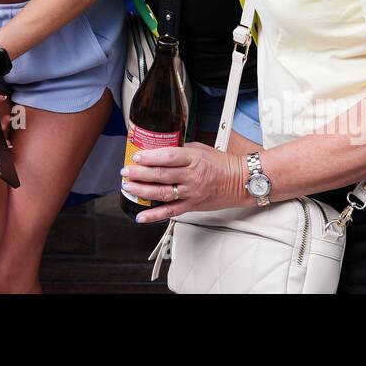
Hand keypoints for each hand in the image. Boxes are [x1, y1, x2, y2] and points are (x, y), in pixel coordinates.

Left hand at [120, 142, 246, 223]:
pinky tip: (141, 216)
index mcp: (193, 159)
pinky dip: (154, 216)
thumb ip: (179, 150)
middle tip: (126, 171)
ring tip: (128, 187)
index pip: (168, 157)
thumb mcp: (199, 149)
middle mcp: (192, 176)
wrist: (239, 181)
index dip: (150, 157)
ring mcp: (191, 193)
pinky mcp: (192, 206)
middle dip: (139, 173)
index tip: (137, 156)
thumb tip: (159, 150)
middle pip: (161, 175)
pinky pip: (171, 212)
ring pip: (163, 193)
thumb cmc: (221, 164)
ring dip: (142, 191)